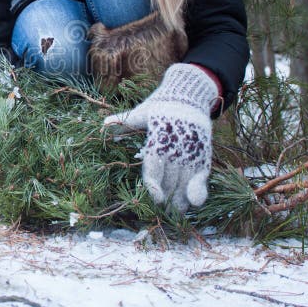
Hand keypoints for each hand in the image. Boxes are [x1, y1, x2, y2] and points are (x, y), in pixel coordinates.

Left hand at [104, 64, 217, 211]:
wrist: (188, 93)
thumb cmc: (160, 105)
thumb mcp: (142, 112)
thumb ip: (124, 122)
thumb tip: (103, 126)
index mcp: (159, 134)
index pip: (155, 164)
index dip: (155, 183)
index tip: (156, 199)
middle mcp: (176, 143)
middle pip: (171, 177)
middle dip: (168, 198)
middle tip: (163, 213)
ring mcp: (192, 147)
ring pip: (187, 178)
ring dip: (182, 198)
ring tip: (176, 213)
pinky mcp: (204, 150)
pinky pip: (203, 173)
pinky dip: (200, 188)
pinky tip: (194, 202)